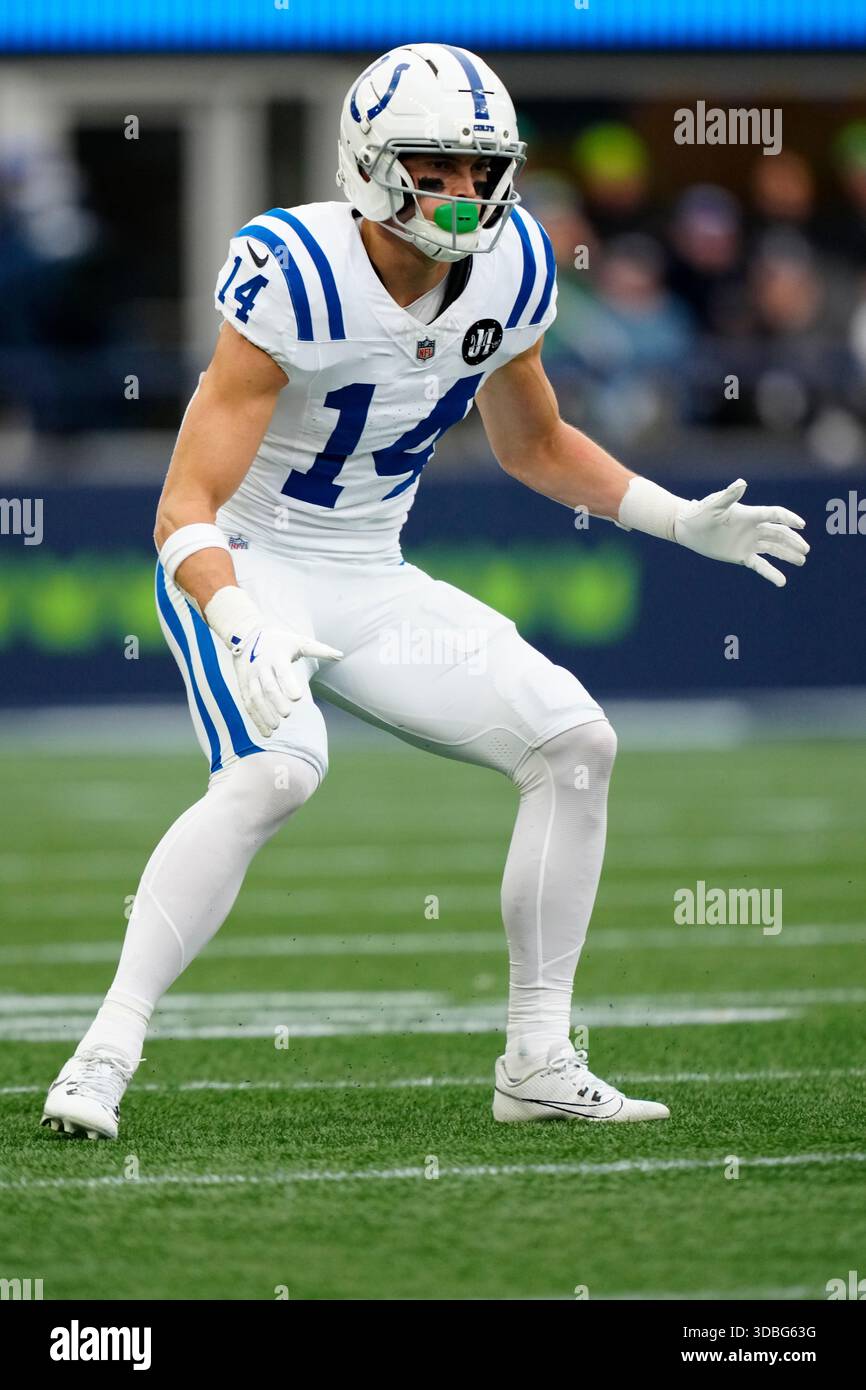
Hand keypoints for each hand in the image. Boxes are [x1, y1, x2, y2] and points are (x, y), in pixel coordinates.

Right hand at [204, 585, 341, 736]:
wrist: (248, 635)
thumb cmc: (281, 641)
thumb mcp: (299, 641)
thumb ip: (320, 650)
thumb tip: (340, 655)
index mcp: (277, 656)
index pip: (282, 671)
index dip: (289, 684)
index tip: (298, 697)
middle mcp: (262, 667)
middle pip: (268, 686)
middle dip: (276, 701)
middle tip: (287, 714)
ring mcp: (251, 677)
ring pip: (255, 697)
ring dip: (264, 713)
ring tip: (276, 727)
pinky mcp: (244, 685)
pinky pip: (248, 704)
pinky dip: (256, 719)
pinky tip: (266, 732)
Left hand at [674, 479, 808, 586]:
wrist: (687, 528)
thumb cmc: (700, 513)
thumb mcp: (714, 505)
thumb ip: (729, 496)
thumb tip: (741, 483)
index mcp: (750, 515)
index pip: (774, 515)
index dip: (789, 519)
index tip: (801, 525)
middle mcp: (753, 528)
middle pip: (779, 534)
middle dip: (793, 541)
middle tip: (806, 549)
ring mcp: (749, 542)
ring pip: (774, 549)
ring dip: (788, 554)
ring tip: (802, 560)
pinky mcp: (742, 556)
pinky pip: (760, 565)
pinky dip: (771, 573)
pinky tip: (782, 581)